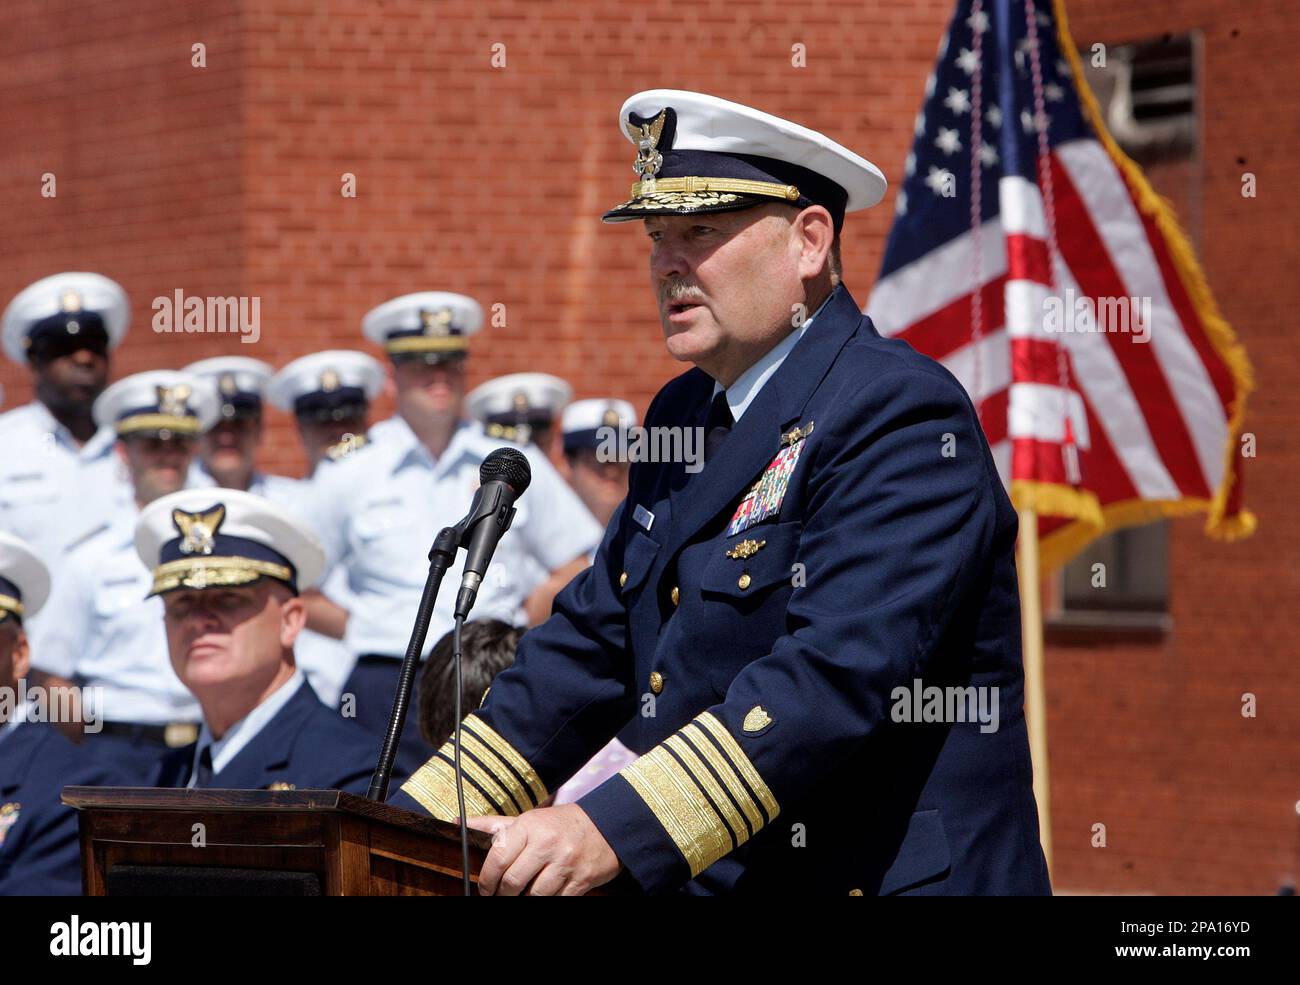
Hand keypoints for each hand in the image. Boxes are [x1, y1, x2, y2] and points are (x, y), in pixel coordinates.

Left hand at [467, 804, 621, 895]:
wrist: (606, 825)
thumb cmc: (560, 824)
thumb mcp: (528, 819)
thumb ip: (494, 825)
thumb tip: (459, 823)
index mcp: (529, 826)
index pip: (498, 858)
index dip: (487, 881)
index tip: (485, 889)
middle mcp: (547, 843)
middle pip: (513, 883)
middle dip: (503, 895)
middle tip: (503, 896)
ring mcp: (565, 863)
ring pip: (534, 896)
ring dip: (525, 900)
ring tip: (523, 895)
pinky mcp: (581, 880)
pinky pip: (556, 901)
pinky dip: (547, 901)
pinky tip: (544, 895)